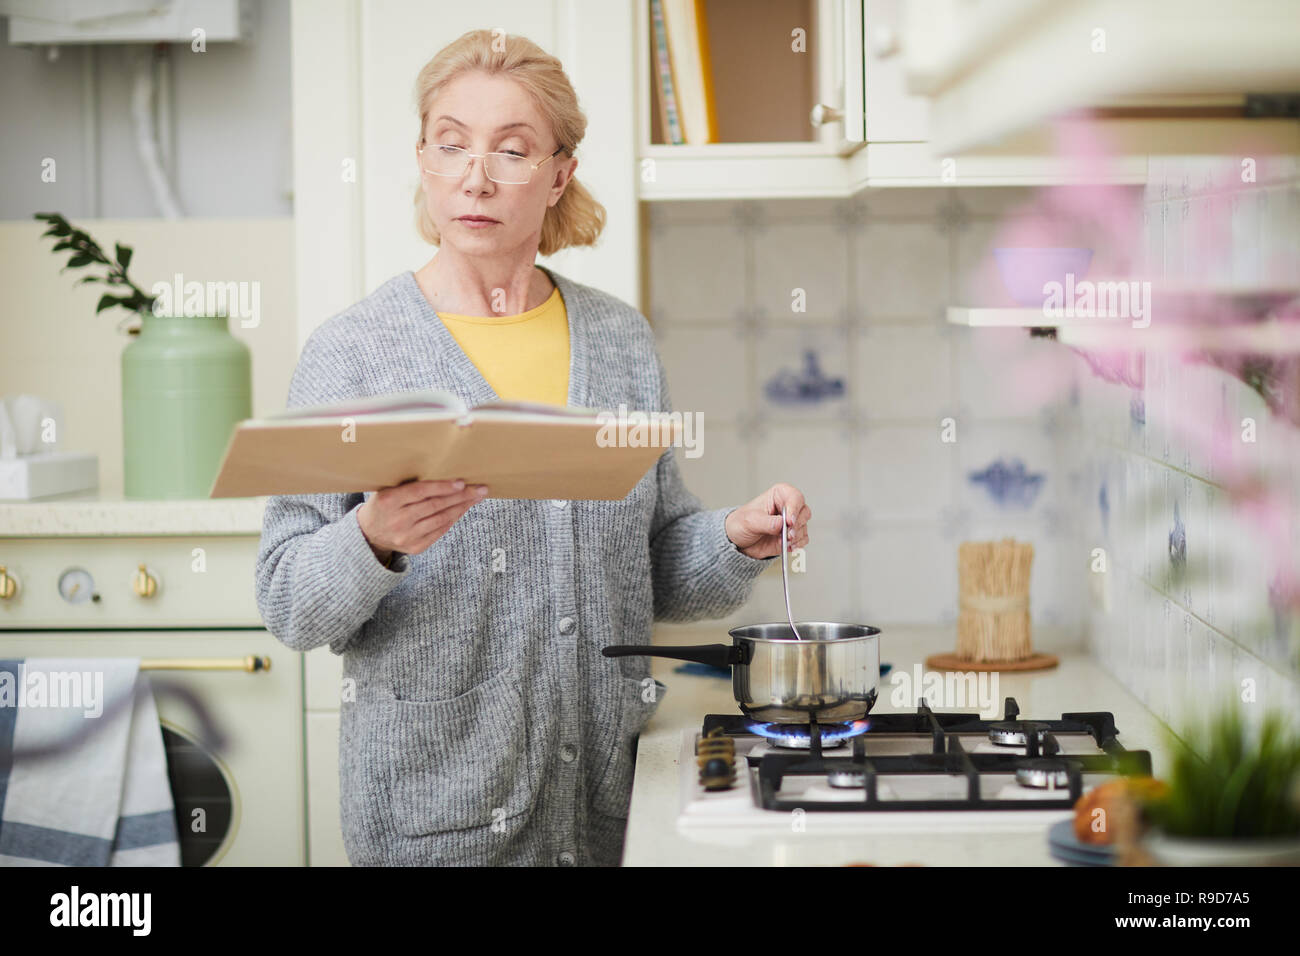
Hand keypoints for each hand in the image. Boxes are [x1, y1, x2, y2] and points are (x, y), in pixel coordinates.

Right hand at [357, 478, 488, 563]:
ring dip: (461, 508)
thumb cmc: (384, 504)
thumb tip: (444, 472)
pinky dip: (453, 519)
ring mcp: (406, 536)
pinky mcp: (415, 548)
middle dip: (460, 496)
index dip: (442, 487)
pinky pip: (439, 531)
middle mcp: (397, 520)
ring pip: (440, 519)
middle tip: (479, 489)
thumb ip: (409, 484)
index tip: (461, 482)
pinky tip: (463, 509)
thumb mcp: (388, 489)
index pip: (420, 492)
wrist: (369, 533)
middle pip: (435, 506)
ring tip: (476, 498)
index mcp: (388, 501)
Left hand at [724, 483, 810, 559]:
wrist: (738, 542)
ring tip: (782, 542)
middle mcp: (788, 507)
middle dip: (796, 526)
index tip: (789, 521)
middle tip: (787, 535)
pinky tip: (786, 547)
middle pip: (803, 512)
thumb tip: (781, 524)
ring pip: (803, 527)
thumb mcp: (750, 521)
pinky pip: (802, 540)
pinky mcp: (792, 536)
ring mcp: (791, 522)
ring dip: (795, 537)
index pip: (795, 497)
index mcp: (779, 495)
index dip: (794, 508)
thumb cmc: (741, 524)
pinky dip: (797, 544)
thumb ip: (766, 522)